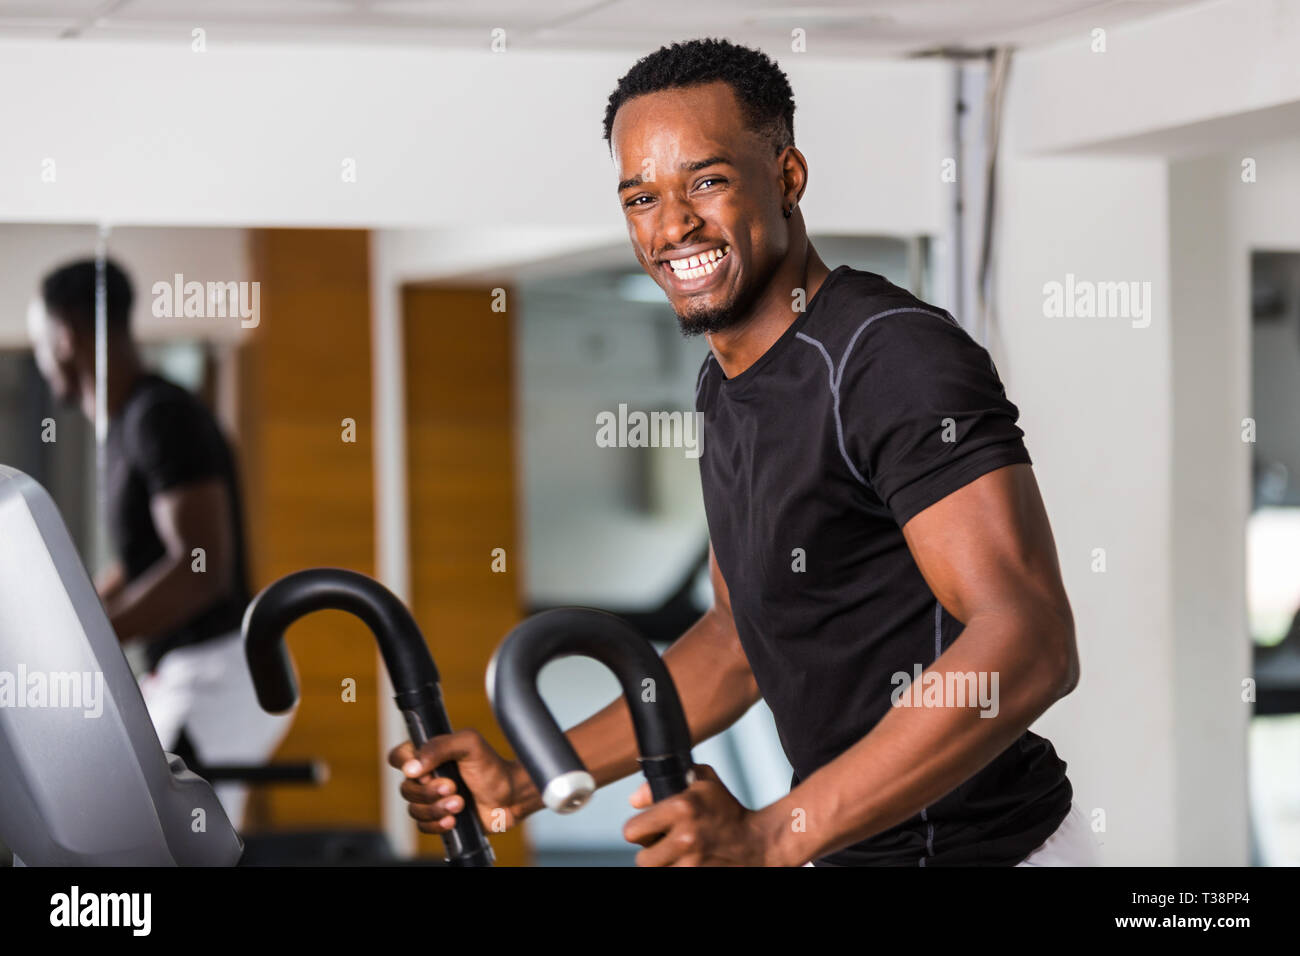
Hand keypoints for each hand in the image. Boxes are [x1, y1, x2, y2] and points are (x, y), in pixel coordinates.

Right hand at [388, 729, 530, 835]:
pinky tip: (454, 819)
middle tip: (453, 787)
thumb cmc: (492, 766)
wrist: (510, 797)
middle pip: (405, 788)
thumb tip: (411, 768)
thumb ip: (439, 747)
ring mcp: (432, 798)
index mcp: (430, 754)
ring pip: (414, 809)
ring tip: (460, 803)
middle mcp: (427, 776)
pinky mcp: (438, 818)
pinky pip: (423, 826)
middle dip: (429, 791)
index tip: (424, 771)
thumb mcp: (469, 744)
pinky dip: (437, 824)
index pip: (399, 757)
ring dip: (436, 808)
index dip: (406, 765)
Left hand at [621, 764, 783, 865]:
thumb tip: (634, 800)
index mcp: (681, 808)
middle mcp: (685, 838)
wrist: (758, 842)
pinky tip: (690, 861)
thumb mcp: (702, 782)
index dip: (640, 829)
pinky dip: (678, 869)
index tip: (650, 828)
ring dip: (665, 864)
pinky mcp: (698, 877)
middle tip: (665, 844)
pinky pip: (673, 875)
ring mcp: (692, 863)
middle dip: (651, 852)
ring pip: (657, 872)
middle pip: (642, 859)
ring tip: (680, 853)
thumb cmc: (727, 810)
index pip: (632, 831)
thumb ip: (663, 782)